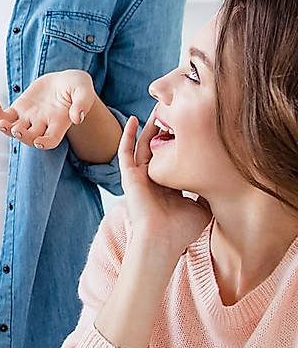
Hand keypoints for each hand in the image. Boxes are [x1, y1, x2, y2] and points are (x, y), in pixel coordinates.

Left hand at [0, 69, 96, 149]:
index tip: (38, 142)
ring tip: (0, 123)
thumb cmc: (77, 85)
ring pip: (14, 129)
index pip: (51, 140)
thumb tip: (77, 118)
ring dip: (6, 130)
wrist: (64, 79)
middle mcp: (43, 124)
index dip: (45, 143)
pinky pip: (5, 115)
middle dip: (22, 136)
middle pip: (30, 137)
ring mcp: (30, 117)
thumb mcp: (84, 89)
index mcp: (60, 123)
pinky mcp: (20, 108)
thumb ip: (82, 103)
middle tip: (17, 130)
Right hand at [118, 115, 211, 258]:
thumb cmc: (182, 228)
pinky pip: (125, 152)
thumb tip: (222, 178)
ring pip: (142, 144)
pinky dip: (126, 135)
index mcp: (169, 185)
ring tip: (157, 107)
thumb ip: (207, 190)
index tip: (194, 125)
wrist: (162, 240)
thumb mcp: (203, 205)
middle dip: (167, 128)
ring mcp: (139, 177)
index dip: (183, 141)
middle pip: (159, 146)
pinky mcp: (128, 176)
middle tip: (176, 108)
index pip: (176, 157)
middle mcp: (153, 179)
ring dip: (148, 126)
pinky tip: (132, 119)